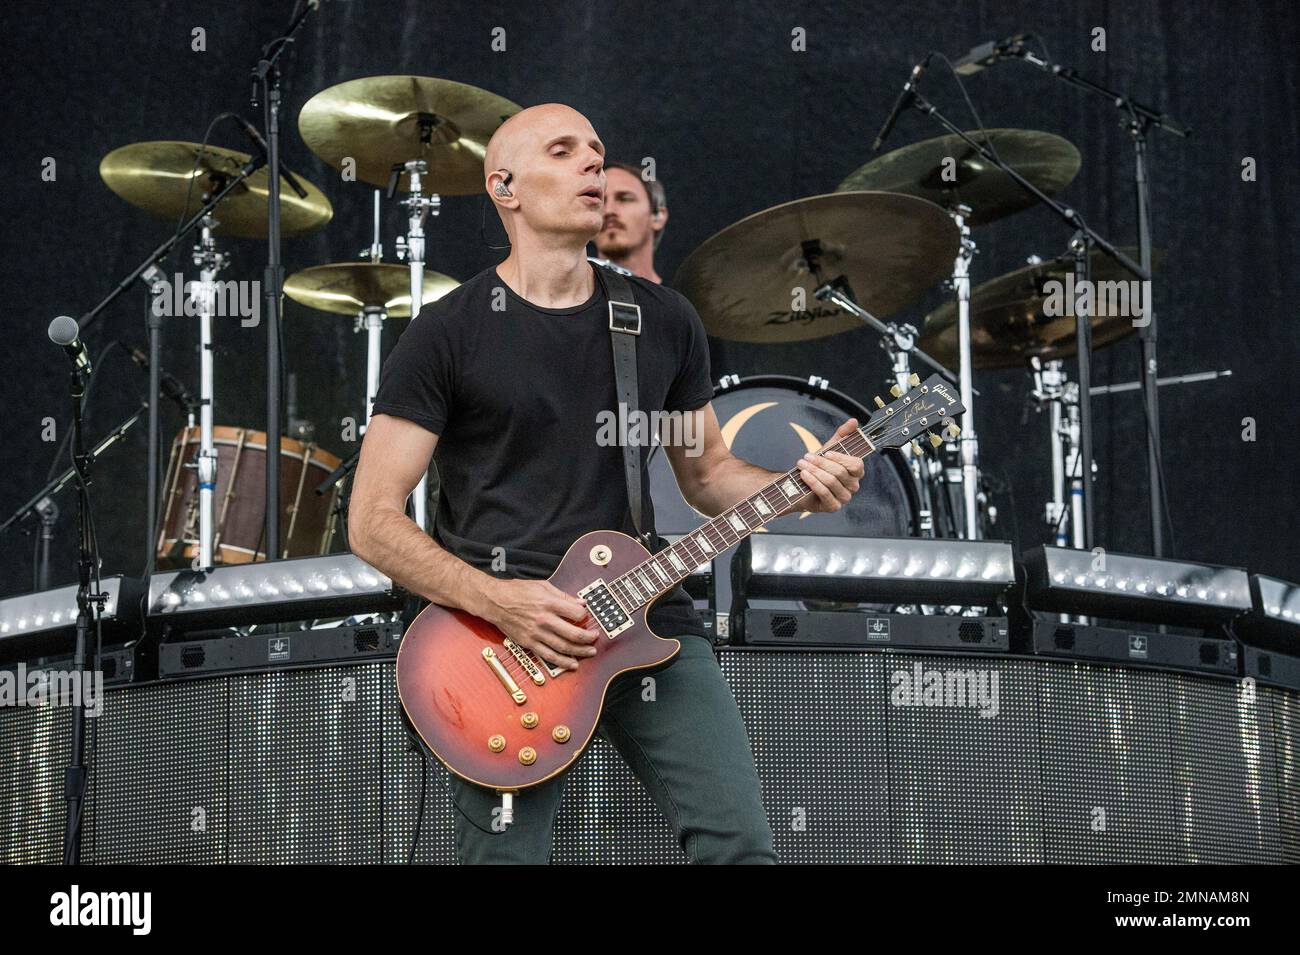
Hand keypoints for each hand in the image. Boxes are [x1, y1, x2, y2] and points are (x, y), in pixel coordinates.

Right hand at [482, 578, 598, 670]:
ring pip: (563, 647)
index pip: (576, 613)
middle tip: (595, 637)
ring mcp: (536, 633)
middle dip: (588, 637)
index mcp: (549, 603)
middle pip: (573, 633)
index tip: (586, 616)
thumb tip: (580, 603)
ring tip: (590, 651)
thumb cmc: (517, 591)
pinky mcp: (529, 643)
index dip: (584, 615)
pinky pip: (548, 655)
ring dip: (580, 651)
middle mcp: (544, 619)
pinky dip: (562, 661)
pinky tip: (572, 664)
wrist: (495, 601)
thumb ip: (563, 596)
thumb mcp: (542, 586)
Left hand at [794, 418, 864, 513]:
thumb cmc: (819, 466)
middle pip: (840, 473)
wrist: (801, 484)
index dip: (842, 458)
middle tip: (806, 456)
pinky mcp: (833, 507)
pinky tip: (804, 475)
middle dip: (821, 463)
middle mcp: (853, 486)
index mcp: (856, 472)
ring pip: (831, 482)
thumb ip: (843, 434)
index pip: (856, 465)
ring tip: (801, 464)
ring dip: (814, 471)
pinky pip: (825, 493)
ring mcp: (844, 498)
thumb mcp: (829, 448)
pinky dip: (813, 483)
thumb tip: (854, 421)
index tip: (827, 452)